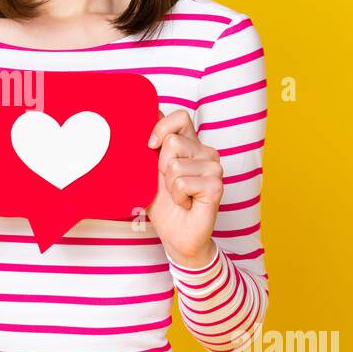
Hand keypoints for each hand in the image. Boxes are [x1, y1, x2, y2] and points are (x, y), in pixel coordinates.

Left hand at [145, 109, 222, 267]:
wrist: (176, 235)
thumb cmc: (163, 204)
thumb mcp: (148, 171)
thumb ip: (147, 147)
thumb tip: (136, 120)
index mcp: (189, 143)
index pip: (180, 116)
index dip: (161, 127)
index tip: (150, 145)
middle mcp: (204, 152)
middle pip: (172, 141)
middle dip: (160, 166)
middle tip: (169, 183)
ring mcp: (213, 168)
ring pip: (175, 165)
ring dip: (169, 186)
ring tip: (178, 195)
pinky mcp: (216, 185)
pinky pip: (183, 183)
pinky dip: (178, 197)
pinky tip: (187, 203)